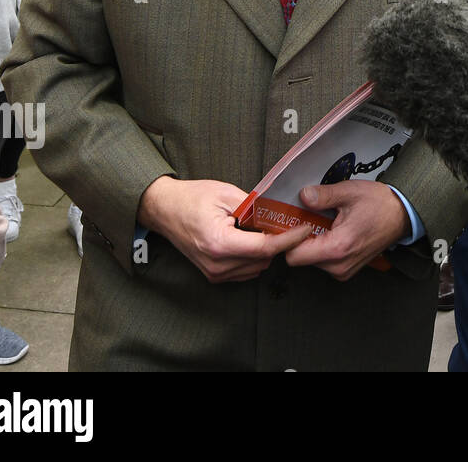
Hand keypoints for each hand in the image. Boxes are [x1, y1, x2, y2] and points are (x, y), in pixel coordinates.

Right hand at [138, 176, 310, 282]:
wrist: (163, 209)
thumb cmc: (191, 198)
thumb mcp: (226, 193)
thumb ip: (254, 207)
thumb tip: (277, 214)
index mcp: (219, 243)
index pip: (265, 248)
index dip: (289, 239)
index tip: (304, 229)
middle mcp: (217, 263)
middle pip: (263, 260)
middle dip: (279, 243)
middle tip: (286, 223)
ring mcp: (214, 272)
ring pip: (257, 268)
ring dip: (267, 251)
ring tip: (265, 229)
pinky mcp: (214, 274)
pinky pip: (245, 271)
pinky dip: (255, 258)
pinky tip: (253, 239)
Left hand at [284, 181, 410, 280]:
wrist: (403, 215)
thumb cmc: (380, 204)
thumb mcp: (350, 192)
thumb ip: (323, 196)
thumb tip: (303, 196)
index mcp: (338, 247)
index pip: (294, 256)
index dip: (290, 238)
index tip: (294, 222)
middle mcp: (339, 266)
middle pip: (301, 259)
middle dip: (302, 239)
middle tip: (310, 218)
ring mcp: (344, 271)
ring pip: (311, 261)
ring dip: (313, 243)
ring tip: (326, 223)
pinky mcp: (347, 270)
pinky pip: (324, 262)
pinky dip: (323, 248)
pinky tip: (333, 231)